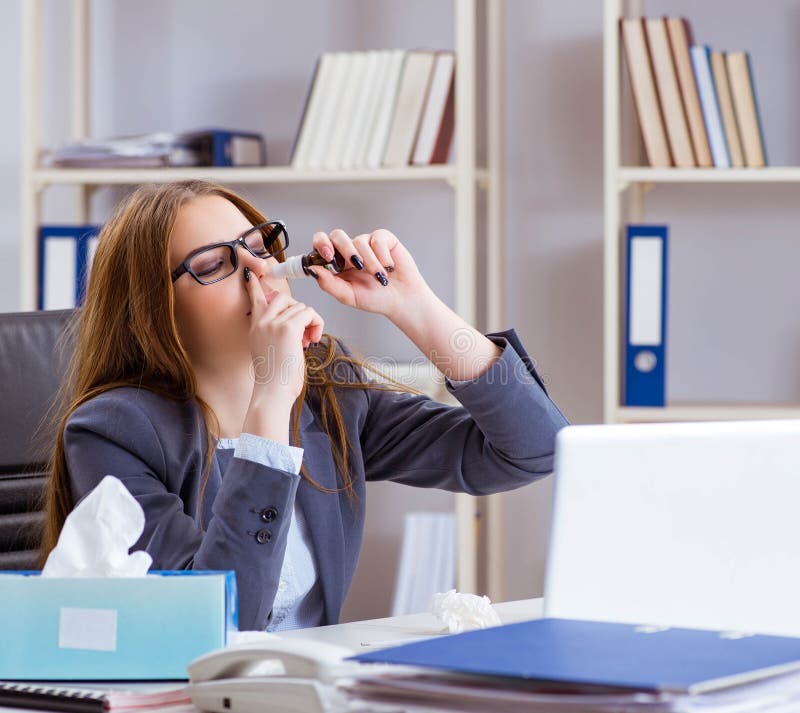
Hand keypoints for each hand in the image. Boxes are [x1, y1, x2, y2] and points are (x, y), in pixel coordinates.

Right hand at [244, 271, 323, 404]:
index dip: (255, 286)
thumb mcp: (268, 351)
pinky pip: (309, 313)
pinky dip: (316, 324)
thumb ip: (274, 334)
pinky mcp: (288, 328)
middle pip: (283, 297)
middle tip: (303, 333)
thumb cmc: (275, 379)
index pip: (254, 299)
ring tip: (307, 341)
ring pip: (300, 307)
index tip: (252, 274)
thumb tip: (293, 325)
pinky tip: (312, 339)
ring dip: (309, 322)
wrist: (272, 392)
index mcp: (255, 327)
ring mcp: (273, 323)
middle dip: (297, 310)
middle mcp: (262, 321)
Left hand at [309, 229, 431, 320]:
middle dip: (346, 249)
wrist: (402, 300)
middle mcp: (350, 250)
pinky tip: (389, 266)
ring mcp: (366, 243)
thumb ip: (328, 283)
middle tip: (356, 264)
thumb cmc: (375, 299)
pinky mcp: (384, 239)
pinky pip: (377, 239)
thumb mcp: (348, 296)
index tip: (327, 256)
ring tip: (380, 277)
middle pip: (338, 235)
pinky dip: (383, 255)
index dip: (321, 244)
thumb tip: (312, 269)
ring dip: (370, 262)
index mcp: (337, 263)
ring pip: (359, 241)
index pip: (321, 243)